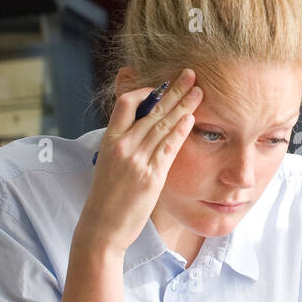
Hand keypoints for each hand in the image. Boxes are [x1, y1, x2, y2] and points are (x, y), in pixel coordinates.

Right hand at [76, 71, 203, 255]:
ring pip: (162, 125)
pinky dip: (180, 131)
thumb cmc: (107, 196)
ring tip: (199, 92)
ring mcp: (136, 161)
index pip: (126, 103)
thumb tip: (143, 128)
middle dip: (173, 90)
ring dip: (183, 106)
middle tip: (191, 75)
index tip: (163, 87)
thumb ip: (125, 143)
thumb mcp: (110, 162)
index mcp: (109, 139)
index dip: (146, 90)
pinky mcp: (150, 177)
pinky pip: (168, 148)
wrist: (102, 227)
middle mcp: (122, 146)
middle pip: (151, 109)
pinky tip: (192, 119)